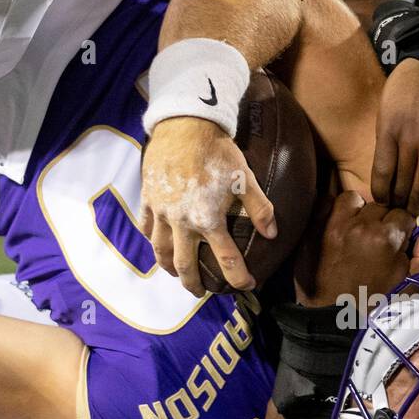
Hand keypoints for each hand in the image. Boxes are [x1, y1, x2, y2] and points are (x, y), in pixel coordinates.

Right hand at [140, 116, 276, 295]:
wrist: (185, 125)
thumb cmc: (219, 152)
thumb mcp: (246, 179)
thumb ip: (260, 209)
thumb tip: (272, 234)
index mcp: (209, 219)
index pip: (226, 259)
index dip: (238, 277)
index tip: (247, 285)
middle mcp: (182, 221)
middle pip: (185, 265)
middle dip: (193, 284)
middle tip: (200, 293)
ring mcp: (162, 211)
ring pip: (161, 250)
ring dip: (169, 268)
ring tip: (176, 275)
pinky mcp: (148, 198)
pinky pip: (146, 226)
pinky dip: (152, 239)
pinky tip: (157, 244)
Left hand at [295, 191, 415, 306]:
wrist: (333, 320)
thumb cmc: (374, 306)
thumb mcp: (411, 288)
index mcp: (387, 238)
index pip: (405, 215)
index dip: (405, 229)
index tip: (399, 242)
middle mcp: (361, 226)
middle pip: (382, 207)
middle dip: (385, 221)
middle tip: (380, 242)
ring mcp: (336, 225)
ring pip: (357, 200)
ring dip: (362, 212)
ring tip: (361, 231)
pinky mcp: (317, 229)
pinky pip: (331, 202)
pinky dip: (339, 209)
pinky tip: (343, 225)